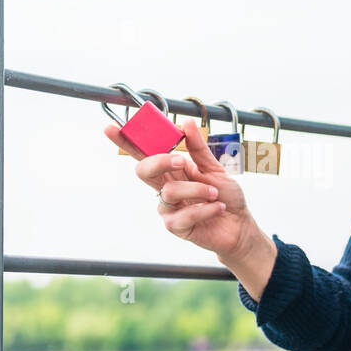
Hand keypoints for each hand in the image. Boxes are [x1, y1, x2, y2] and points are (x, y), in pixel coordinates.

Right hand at [103, 119, 254, 258]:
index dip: (125, 141)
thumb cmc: (225, 196)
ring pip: (169, 192)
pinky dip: (206, 208)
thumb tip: (185, 123)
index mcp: (171, 170)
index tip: (111, 128)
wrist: (240, 225)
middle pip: (144, 170)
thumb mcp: (215, 168)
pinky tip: (217, 208)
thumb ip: (198, 148)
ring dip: (198, 190)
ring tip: (214, 194)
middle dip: (161, 161)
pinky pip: (184, 214)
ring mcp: (168, 208)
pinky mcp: (175, 227)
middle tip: (181, 161)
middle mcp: (164, 187)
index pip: (144, 153)